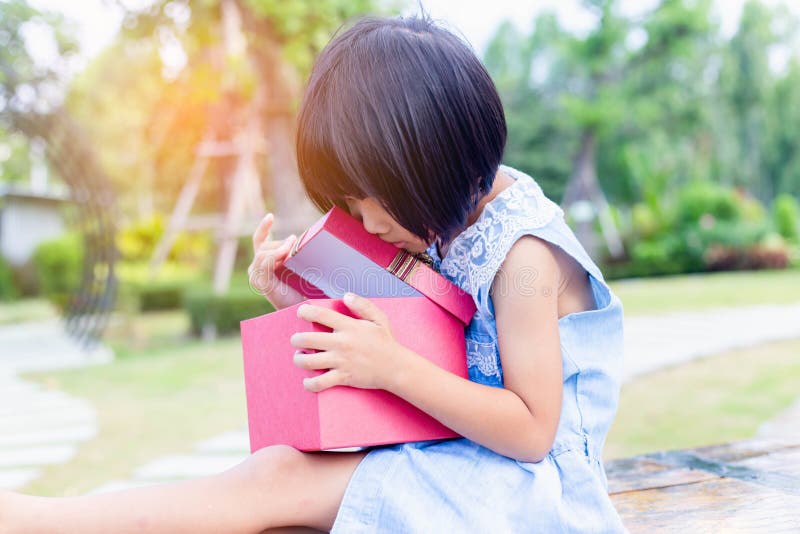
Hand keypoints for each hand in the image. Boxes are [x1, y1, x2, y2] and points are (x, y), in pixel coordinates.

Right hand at [247, 213, 304, 309]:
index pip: (259, 240)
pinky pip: (264, 262)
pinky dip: (274, 256)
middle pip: (264, 246)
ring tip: (291, 252)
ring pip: (264, 253)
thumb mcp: (296, 265)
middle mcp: (256, 269)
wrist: (303, 308)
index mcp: (263, 264)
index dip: (263, 227)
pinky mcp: (260, 283)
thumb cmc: (302, 289)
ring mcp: (256, 276)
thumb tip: (296, 238)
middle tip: (295, 244)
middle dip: (280, 244)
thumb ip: (291, 253)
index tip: (270, 216)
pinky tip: (283, 255)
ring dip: (279, 249)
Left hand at [290, 293, 407, 391]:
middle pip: (306, 339)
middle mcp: (341, 343)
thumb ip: (363, 305)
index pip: (320, 315)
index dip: (305, 311)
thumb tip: (346, 295)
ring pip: (308, 362)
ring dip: (299, 360)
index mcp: (348, 326)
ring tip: (300, 357)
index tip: (301, 312)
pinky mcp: (343, 377)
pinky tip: (308, 381)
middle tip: (296, 340)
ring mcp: (341, 361)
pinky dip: (309, 384)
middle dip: (296, 340)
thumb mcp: (379, 319)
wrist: (396, 367)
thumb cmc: (386, 343)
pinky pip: (319, 383)